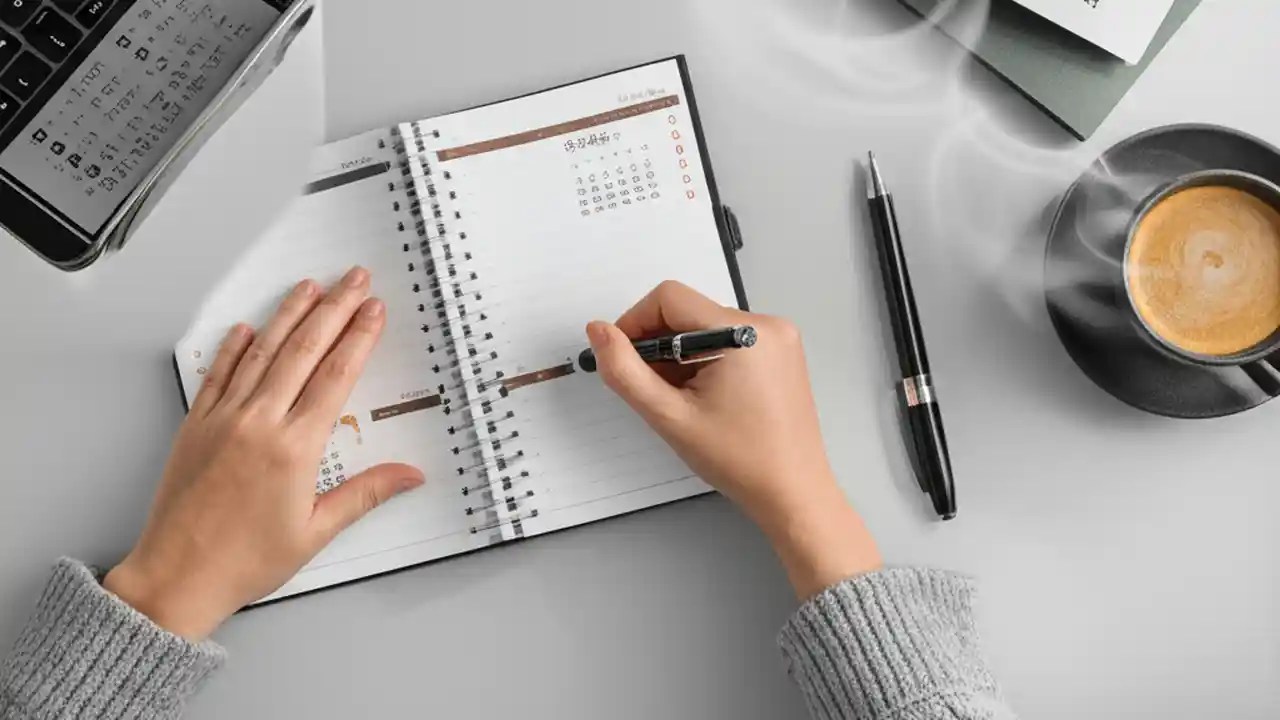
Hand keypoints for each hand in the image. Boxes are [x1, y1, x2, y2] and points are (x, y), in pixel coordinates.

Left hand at [104, 268, 424, 639]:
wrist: (177, 576)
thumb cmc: (245, 561)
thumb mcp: (316, 531)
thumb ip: (365, 493)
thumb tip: (411, 475)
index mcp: (295, 448)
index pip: (336, 376)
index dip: (359, 337)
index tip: (375, 310)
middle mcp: (259, 423)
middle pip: (304, 351)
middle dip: (334, 309)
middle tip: (354, 280)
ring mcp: (224, 420)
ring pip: (262, 353)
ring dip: (289, 315)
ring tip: (309, 287)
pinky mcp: (196, 426)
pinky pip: (218, 375)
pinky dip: (234, 348)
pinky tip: (248, 328)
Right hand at [586, 281, 879, 598]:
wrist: (793, 492)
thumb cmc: (739, 460)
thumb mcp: (669, 416)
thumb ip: (625, 370)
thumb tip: (598, 331)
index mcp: (742, 333)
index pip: (670, 298)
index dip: (635, 322)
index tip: (621, 357)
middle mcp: (766, 325)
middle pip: (689, 310)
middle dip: (659, 344)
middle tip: (651, 388)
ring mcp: (779, 339)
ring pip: (707, 326)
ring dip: (681, 354)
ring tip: (681, 399)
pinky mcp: (781, 354)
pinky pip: (730, 340)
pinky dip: (706, 359)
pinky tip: (704, 396)